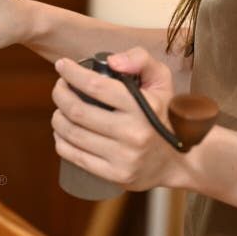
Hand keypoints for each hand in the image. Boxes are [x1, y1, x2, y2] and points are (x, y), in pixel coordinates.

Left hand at [51, 47, 186, 190]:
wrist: (179, 161)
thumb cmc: (162, 116)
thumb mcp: (161, 83)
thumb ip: (141, 60)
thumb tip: (112, 62)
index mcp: (144, 107)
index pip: (97, 87)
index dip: (73, 74)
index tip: (61, 65)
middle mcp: (133, 133)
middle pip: (78, 111)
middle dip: (60, 95)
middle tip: (59, 88)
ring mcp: (123, 157)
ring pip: (72, 133)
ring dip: (57, 118)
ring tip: (60, 109)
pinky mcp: (114, 175)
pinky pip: (74, 156)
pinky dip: (60, 141)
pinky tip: (61, 132)